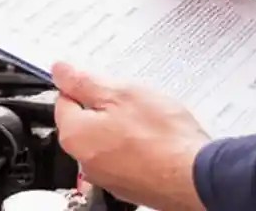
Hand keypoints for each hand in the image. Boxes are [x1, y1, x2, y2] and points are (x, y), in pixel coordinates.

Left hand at [53, 63, 208, 210]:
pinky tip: (156, 140)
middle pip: (86, 121)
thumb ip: (85, 82)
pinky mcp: (128, 186)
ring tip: (150, 121)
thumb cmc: (162, 137)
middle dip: (106, 107)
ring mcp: (107, 177)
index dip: (85, 86)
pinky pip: (125, 157)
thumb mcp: (121, 94)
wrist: (195, 176)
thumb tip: (60, 70)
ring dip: (123, 127)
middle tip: (133, 101)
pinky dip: (136, 147)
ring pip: (107, 139)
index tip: (105, 82)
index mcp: (75, 135)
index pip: (64, 99)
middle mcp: (84, 161)